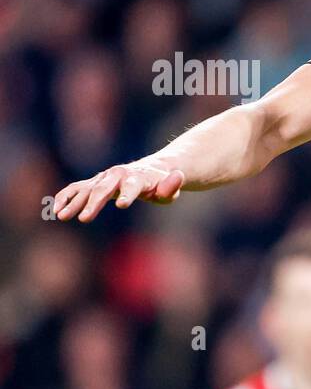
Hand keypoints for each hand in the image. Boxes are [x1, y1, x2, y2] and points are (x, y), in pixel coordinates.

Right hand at [53, 161, 185, 221]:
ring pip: (87, 189)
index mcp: (139, 176)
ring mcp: (105, 178)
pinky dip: (66, 196)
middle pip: (104, 188)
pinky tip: (55, 209)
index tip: (122, 206)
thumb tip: (176, 178)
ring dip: (74, 202)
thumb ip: (171, 186)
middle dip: (94, 203)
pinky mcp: (95, 182)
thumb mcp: (171, 187)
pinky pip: (77, 188)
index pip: (133, 186)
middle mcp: (118, 175)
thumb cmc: (163, 183)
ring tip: (62, 216)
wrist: (153, 169)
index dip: (129, 194)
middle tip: (85, 219)